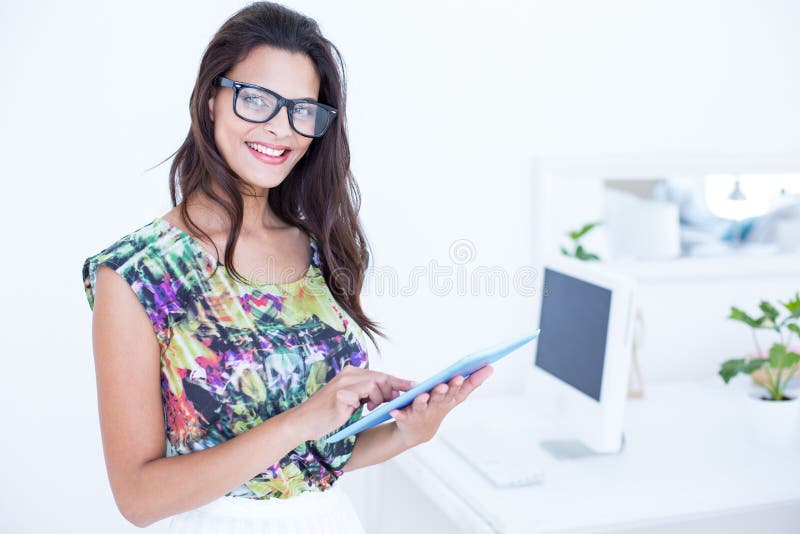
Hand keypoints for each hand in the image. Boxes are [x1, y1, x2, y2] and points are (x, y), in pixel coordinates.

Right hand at [291, 365, 412, 441]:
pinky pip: (363, 394)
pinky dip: (370, 401)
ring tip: (373, 407)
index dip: (398, 381)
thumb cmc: (327, 414)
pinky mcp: (340, 394)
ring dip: (380, 397)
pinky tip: (367, 409)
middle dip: (394, 389)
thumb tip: (391, 394)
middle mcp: (348, 374)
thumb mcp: (350, 401)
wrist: (303, 422)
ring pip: (374, 383)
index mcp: (351, 373)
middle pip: (380, 376)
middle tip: (398, 400)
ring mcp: (343, 383)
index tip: (414, 387)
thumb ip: (366, 395)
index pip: (380, 374)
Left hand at [389, 365, 493, 447]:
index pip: (460, 391)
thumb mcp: (455, 396)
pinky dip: (398, 413)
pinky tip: (393, 409)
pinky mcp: (405, 418)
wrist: (416, 432)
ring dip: (422, 401)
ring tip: (423, 394)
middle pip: (441, 398)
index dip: (465, 383)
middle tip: (448, 383)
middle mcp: (436, 407)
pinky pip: (401, 415)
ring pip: (422, 406)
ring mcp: (421, 413)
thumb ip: (471, 382)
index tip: (469, 374)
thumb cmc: (438, 407)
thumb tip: (490, 367)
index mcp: (448, 400)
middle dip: (444, 390)